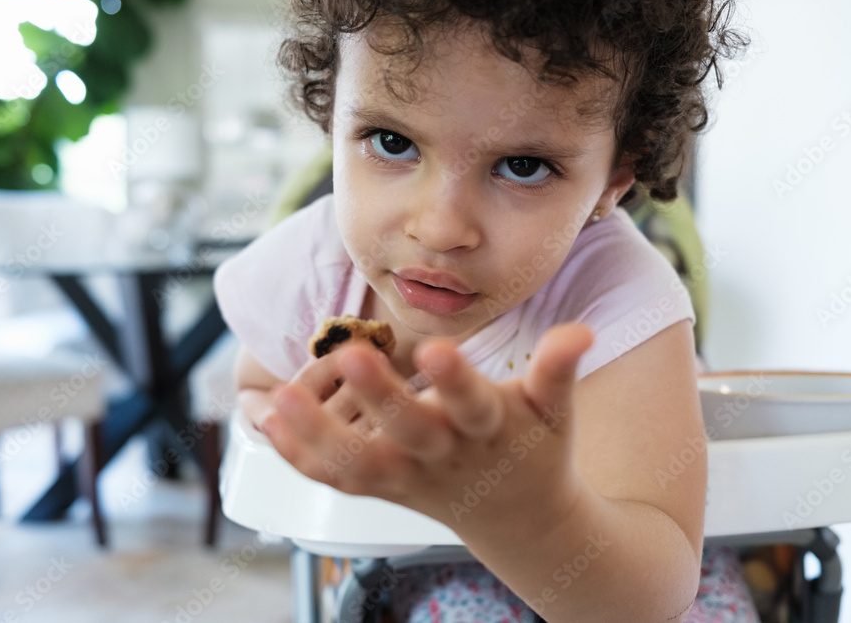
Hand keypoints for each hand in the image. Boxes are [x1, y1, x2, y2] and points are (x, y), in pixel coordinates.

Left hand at [259, 323, 594, 535]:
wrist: (521, 520)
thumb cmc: (535, 451)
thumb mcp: (554, 412)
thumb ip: (558, 370)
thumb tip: (582, 330)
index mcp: (488, 430)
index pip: (473, 403)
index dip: (457, 380)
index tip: (439, 347)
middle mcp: (445, 455)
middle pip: (409, 431)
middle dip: (379, 396)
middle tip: (350, 354)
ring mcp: (410, 478)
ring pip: (360, 465)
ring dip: (318, 435)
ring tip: (281, 399)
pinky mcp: (385, 490)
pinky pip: (338, 480)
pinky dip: (301, 457)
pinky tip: (268, 423)